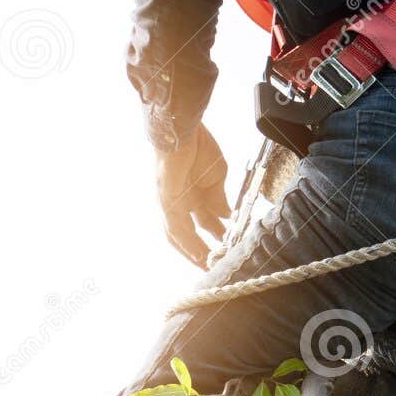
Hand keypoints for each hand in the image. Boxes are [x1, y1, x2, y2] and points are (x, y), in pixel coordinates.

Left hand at [156, 123, 230, 266]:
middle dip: (201, 250)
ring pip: (179, 235)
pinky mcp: (166, 201)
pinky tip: (198, 254)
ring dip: (193, 251)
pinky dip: (186, 243)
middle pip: (188, 233)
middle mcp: (180, 202)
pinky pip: (174, 227)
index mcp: (193, 196)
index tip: (229, 248)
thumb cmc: (199, 147)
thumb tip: (226, 217)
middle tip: (215, 265)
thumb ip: (219, 199)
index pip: (204, 223)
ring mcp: (170, 203)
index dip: (216, 236)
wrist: (184, 130)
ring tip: (207, 266)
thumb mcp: (217, 178)